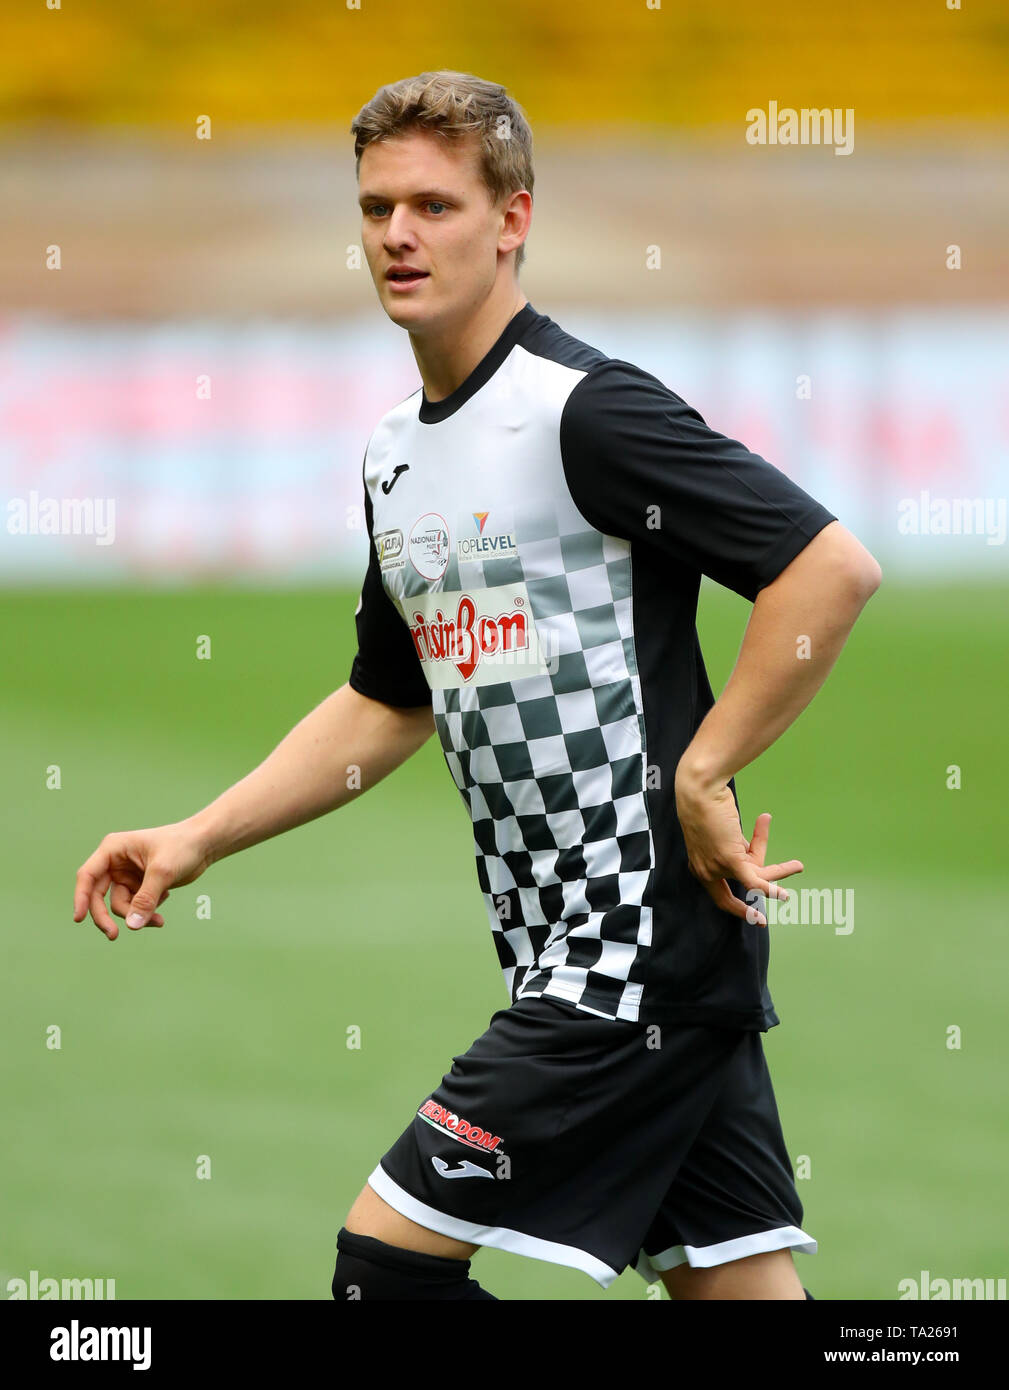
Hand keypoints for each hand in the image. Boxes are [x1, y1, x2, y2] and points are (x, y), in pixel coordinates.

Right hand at [73, 822, 213, 940]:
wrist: (204, 844)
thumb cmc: (182, 847)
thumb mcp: (163, 872)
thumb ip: (146, 899)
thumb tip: (132, 925)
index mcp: (113, 849)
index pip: (88, 876)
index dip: (81, 898)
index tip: (79, 919)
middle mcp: (115, 862)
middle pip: (99, 896)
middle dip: (107, 917)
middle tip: (114, 936)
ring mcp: (127, 875)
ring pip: (120, 906)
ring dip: (138, 915)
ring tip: (159, 920)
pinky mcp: (139, 886)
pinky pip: (135, 907)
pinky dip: (148, 911)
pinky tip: (166, 896)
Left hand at [674, 774, 802, 926]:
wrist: (699, 790)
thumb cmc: (707, 804)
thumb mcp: (722, 832)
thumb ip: (735, 846)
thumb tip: (748, 849)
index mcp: (701, 867)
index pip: (721, 894)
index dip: (738, 907)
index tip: (753, 916)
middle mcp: (707, 872)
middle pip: (743, 885)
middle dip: (767, 884)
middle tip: (788, 889)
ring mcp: (717, 867)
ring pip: (756, 876)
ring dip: (779, 872)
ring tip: (798, 865)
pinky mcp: (729, 859)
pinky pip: (754, 880)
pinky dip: (770, 889)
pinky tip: (784, 895)